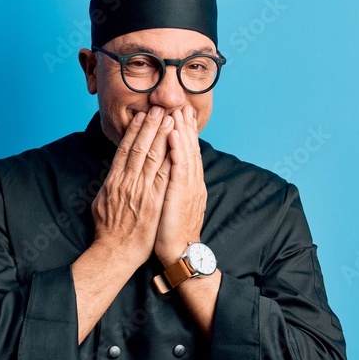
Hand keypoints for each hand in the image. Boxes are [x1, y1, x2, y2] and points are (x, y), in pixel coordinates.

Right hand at [91, 105, 173, 266]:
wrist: (116, 252)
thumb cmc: (108, 229)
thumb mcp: (102, 201)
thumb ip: (109, 184)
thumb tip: (114, 171)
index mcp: (114, 181)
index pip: (125, 149)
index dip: (134, 131)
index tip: (142, 116)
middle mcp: (127, 183)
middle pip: (139, 148)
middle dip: (150, 127)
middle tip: (159, 109)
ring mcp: (141, 192)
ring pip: (152, 158)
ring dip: (162, 136)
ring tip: (170, 119)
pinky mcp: (154, 202)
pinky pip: (164, 176)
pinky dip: (170, 158)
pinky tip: (176, 146)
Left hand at [155, 107, 206, 266]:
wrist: (180, 254)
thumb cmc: (171, 232)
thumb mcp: (173, 204)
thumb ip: (172, 187)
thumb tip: (167, 174)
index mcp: (189, 184)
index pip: (188, 153)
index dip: (185, 133)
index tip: (181, 115)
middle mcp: (192, 183)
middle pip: (189, 148)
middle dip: (185, 126)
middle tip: (181, 105)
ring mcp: (188, 188)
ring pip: (185, 153)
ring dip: (181, 131)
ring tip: (177, 112)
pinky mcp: (180, 195)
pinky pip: (179, 168)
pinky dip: (177, 150)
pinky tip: (173, 135)